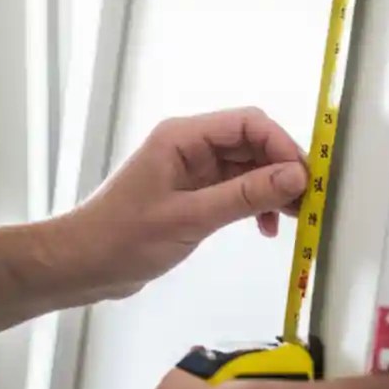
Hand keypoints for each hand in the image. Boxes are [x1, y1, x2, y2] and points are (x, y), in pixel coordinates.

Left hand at [58, 108, 307, 299]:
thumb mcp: (189, 218)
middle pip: (252, 143)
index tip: (304, 180)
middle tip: (307, 204)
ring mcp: (191, 170)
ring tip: (292, 220)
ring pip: (247, 168)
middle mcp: (189, 146)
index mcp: (182, 137)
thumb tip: (296, 177)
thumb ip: (244, 196)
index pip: (248, 123)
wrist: (81, 266)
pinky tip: (265, 229)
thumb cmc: (122, 238)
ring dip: (272, 190)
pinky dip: (254, 205)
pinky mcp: (192, 195)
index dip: (282, 146)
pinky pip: (235, 190)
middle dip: (282, 170)